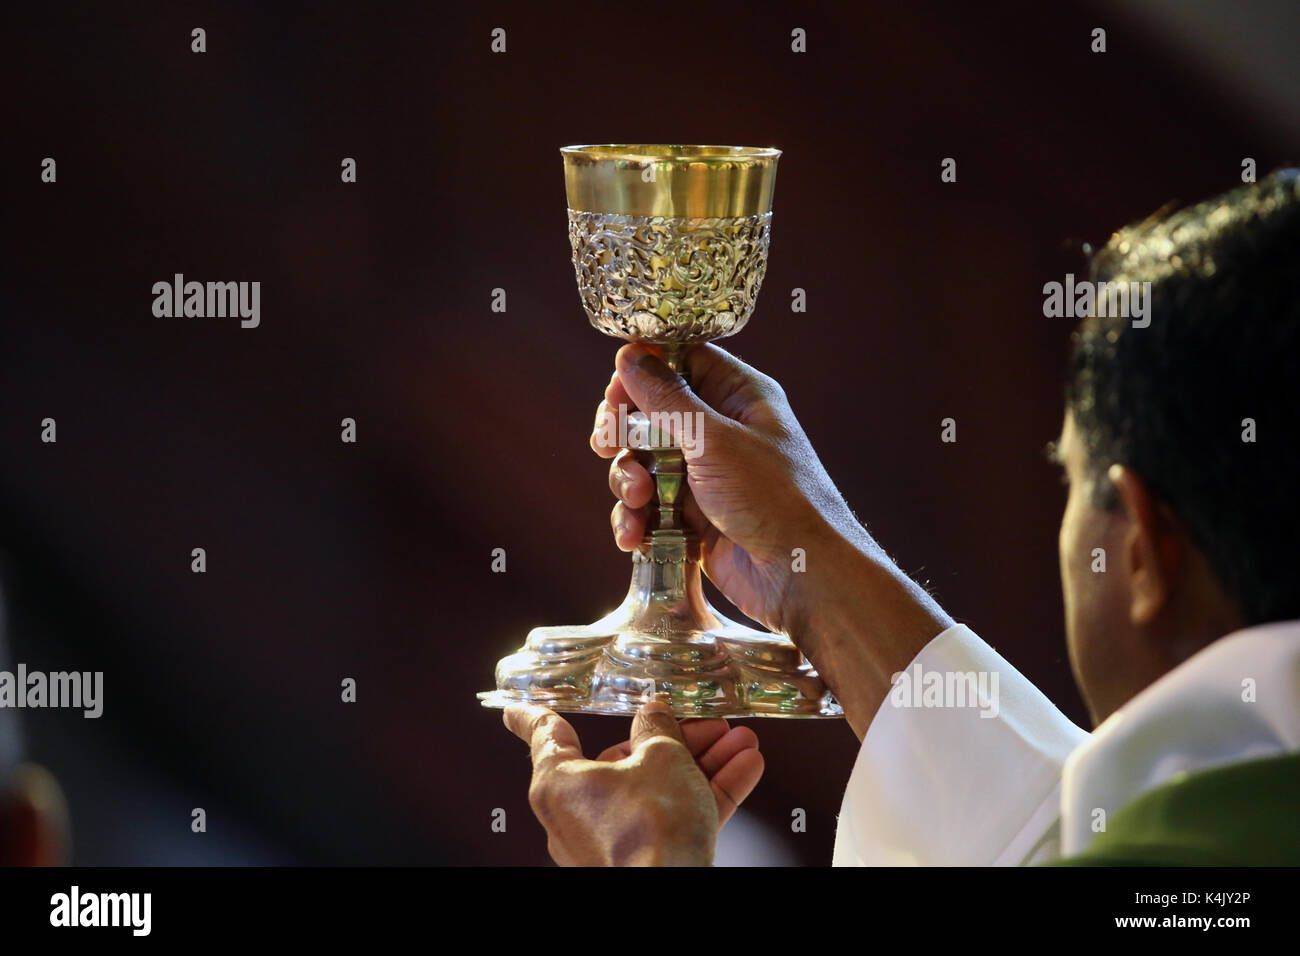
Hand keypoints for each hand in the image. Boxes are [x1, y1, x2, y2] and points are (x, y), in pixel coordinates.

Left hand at [504, 700, 763, 865]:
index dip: (533, 716)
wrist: (673, 887)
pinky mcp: (642, 861)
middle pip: (623, 761)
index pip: (547, 736)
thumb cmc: (650, 827)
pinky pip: (674, 818)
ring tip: (739, 741)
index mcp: (560, 782)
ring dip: (703, 762)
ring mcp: (610, 841)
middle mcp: (577, 814)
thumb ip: (658, 729)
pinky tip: (744, 769)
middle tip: (704, 722)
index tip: (514, 709)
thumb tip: (656, 716)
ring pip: (658, 788)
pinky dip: (706, 793)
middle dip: (674, 738)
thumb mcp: (661, 756)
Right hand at [593, 344, 953, 739]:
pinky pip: (648, 509)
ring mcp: (704, 477)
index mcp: (738, 396)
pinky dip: (635, 520)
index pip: (680, 362)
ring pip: (643, 464)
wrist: (801, 576)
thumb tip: (631, 356)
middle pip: (651, 414)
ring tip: (639, 499)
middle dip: (624, 433)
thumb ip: (667, 399)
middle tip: (607, 445)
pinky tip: (634, 536)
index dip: (642, 374)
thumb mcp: (714, 439)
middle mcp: (720, 432)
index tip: (616, 396)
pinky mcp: (692, 520)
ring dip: (628, 481)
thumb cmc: (773, 497)